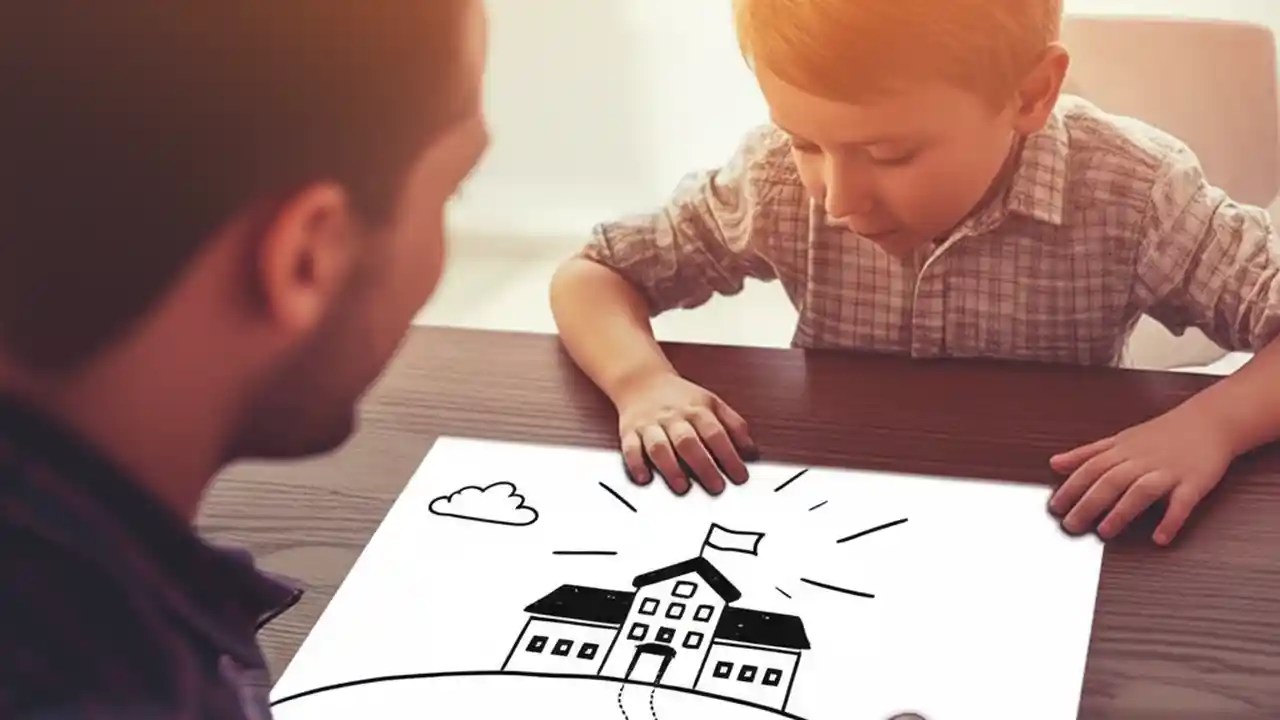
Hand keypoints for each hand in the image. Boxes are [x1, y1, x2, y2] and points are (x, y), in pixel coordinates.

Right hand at [614, 371, 756, 494]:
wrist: (642, 381)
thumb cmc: (680, 397)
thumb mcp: (712, 403)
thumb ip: (734, 425)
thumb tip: (751, 452)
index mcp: (696, 409)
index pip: (715, 433)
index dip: (729, 455)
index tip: (739, 476)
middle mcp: (673, 417)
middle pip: (688, 441)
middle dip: (703, 465)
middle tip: (716, 486)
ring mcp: (650, 425)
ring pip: (659, 446)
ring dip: (670, 467)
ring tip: (682, 486)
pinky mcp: (629, 432)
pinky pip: (630, 448)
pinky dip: (635, 463)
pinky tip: (644, 478)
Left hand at [1048, 406, 1233, 544]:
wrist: (1210, 421)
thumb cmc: (1162, 434)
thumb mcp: (1120, 439)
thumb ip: (1087, 453)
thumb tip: (1055, 463)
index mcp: (1122, 450)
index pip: (1091, 468)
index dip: (1071, 488)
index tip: (1054, 507)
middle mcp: (1142, 460)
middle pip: (1111, 480)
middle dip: (1088, 503)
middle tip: (1071, 526)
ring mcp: (1169, 471)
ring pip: (1142, 490)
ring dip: (1122, 511)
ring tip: (1105, 532)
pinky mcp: (1194, 482)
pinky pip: (1183, 503)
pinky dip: (1171, 520)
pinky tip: (1160, 538)